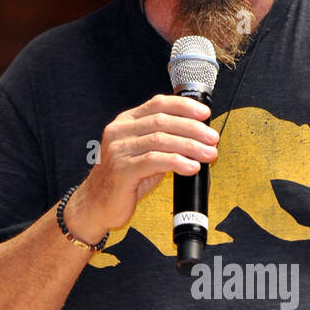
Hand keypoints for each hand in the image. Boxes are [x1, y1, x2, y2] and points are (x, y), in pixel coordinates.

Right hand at [68, 93, 219, 238]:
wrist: (96, 205)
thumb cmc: (123, 181)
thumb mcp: (143, 155)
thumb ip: (163, 143)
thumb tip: (197, 138)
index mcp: (125, 122)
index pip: (157, 104)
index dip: (184, 106)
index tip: (204, 114)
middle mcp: (120, 132)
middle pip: (162, 121)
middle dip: (193, 129)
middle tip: (213, 138)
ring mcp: (119, 150)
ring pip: (161, 140)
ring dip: (190, 146)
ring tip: (209, 154)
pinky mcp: (122, 170)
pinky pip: (154, 161)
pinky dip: (177, 162)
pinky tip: (192, 167)